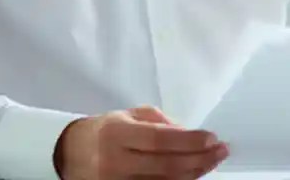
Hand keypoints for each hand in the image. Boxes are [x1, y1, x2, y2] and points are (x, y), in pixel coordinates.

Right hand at [54, 106, 228, 179]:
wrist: (68, 153)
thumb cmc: (105, 130)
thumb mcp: (128, 116)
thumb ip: (159, 122)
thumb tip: (189, 133)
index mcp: (117, 134)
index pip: (160, 139)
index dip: (190, 141)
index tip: (213, 138)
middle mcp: (115, 161)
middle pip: (166, 165)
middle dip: (199, 158)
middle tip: (221, 151)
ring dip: (193, 173)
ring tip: (212, 161)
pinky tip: (192, 174)